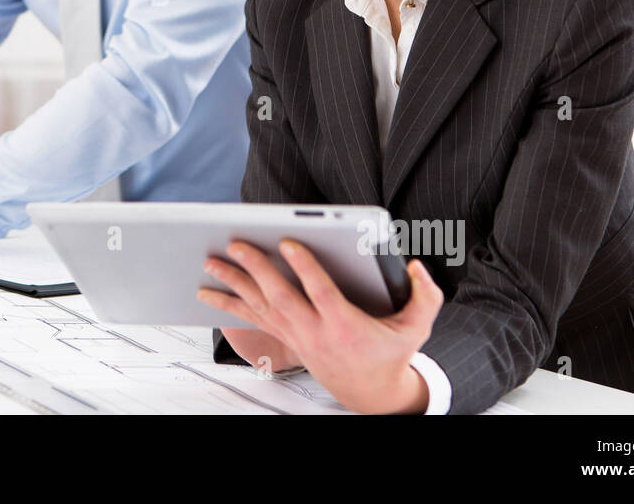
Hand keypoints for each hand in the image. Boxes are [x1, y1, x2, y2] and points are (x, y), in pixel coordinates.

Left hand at [199, 240, 443, 413]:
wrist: (370, 392)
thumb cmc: (389, 354)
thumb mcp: (417, 328)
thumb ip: (425, 295)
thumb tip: (418, 267)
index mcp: (344, 324)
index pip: (320, 291)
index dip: (303, 266)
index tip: (287, 242)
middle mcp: (315, 330)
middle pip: (280, 296)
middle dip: (256, 268)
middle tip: (236, 243)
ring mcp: (296, 336)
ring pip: (259, 307)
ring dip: (233, 284)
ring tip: (211, 263)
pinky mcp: (286, 338)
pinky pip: (253, 319)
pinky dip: (229, 305)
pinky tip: (208, 293)